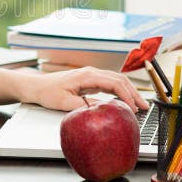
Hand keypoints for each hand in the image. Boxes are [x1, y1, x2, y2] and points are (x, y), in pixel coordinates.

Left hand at [25, 67, 148, 112]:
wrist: (37, 86)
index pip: (114, 83)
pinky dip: (121, 91)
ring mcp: (91, 76)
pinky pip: (110, 84)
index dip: (126, 95)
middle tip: (144, 108)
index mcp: (86, 76)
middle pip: (119, 80)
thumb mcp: (63, 102)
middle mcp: (91, 73)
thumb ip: (82, 105)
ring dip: (129, 91)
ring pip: (116, 80)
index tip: (133, 108)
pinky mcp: (90, 81)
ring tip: (139, 105)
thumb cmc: (47, 92)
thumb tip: (100, 109)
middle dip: (133, 93)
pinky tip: (125, 101)